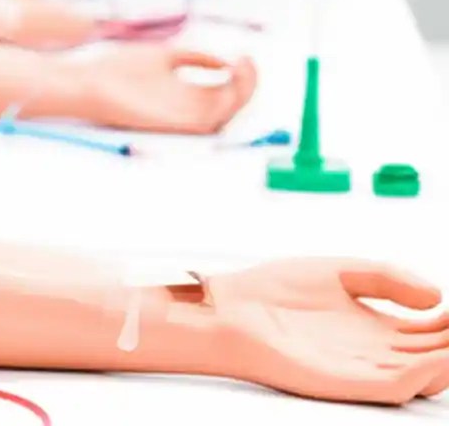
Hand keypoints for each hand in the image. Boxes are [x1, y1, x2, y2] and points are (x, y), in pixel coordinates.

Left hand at [72, 45, 256, 132]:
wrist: (88, 81)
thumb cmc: (118, 69)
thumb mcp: (164, 55)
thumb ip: (194, 57)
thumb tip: (224, 61)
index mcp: (185, 94)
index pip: (225, 92)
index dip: (242, 76)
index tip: (243, 55)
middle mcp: (187, 109)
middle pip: (232, 105)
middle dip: (249, 84)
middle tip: (245, 60)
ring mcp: (182, 118)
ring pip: (226, 115)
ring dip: (242, 92)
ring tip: (241, 65)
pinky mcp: (173, 124)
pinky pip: (209, 120)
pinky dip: (224, 102)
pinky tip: (224, 79)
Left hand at [209, 259, 448, 403]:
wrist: (230, 305)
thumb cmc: (275, 290)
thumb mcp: (341, 272)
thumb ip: (388, 277)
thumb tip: (437, 296)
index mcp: (376, 329)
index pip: (432, 332)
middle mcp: (374, 353)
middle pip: (434, 355)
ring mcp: (360, 370)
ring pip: (423, 376)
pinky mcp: (341, 382)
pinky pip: (391, 387)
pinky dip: (421, 375)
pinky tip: (438, 358)